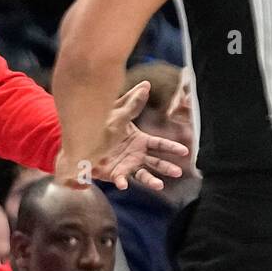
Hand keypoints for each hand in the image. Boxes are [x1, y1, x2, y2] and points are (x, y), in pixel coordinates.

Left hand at [60, 81, 187, 189]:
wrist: (86, 139)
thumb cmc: (105, 126)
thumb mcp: (119, 113)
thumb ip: (133, 102)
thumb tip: (146, 84)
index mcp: (140, 141)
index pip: (159, 144)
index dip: (171, 147)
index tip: (185, 151)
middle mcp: (137, 154)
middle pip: (156, 162)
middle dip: (167, 167)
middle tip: (178, 172)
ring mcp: (127, 165)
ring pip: (143, 174)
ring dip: (152, 180)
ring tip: (159, 185)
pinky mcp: (115, 173)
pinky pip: (120, 178)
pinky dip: (122, 182)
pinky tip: (123, 185)